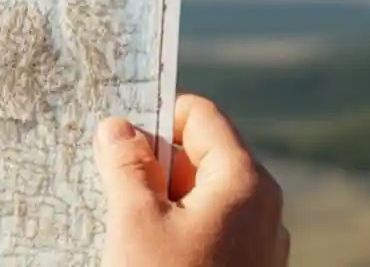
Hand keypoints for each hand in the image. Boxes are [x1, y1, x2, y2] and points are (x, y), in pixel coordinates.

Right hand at [94, 94, 289, 266]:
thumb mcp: (136, 222)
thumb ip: (126, 165)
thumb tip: (118, 127)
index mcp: (244, 180)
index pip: (199, 116)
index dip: (155, 116)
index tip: (114, 136)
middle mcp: (261, 206)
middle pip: (200, 156)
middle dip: (151, 164)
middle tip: (108, 183)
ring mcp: (258, 243)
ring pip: (201, 197)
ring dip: (158, 201)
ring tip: (121, 223)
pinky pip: (208, 231)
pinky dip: (174, 230)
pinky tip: (143, 253)